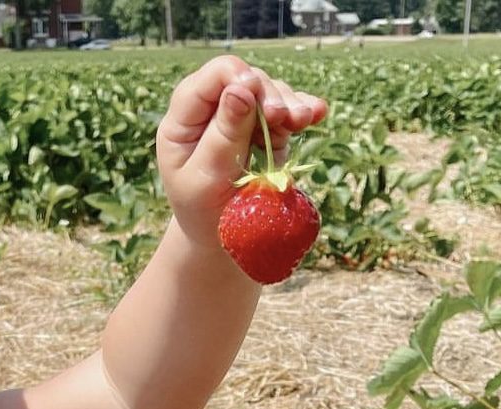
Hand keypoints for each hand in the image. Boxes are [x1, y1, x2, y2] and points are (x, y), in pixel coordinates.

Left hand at [156, 57, 327, 249]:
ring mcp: (240, 118)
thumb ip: (223, 136)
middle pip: (245, 80)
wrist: (220, 240)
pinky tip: (317, 113)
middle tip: (283, 118)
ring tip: (304, 120)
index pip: (210, 79)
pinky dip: (302, 111)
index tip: (257, 94)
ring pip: (269, 92)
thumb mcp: (207, 179)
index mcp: (183, 122)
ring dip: (289, 104)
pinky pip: (285, 111)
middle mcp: (211, 112)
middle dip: (268, 95)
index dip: (237, 77)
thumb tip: (241, 90)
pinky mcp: (264, 130)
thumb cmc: (205, 214)